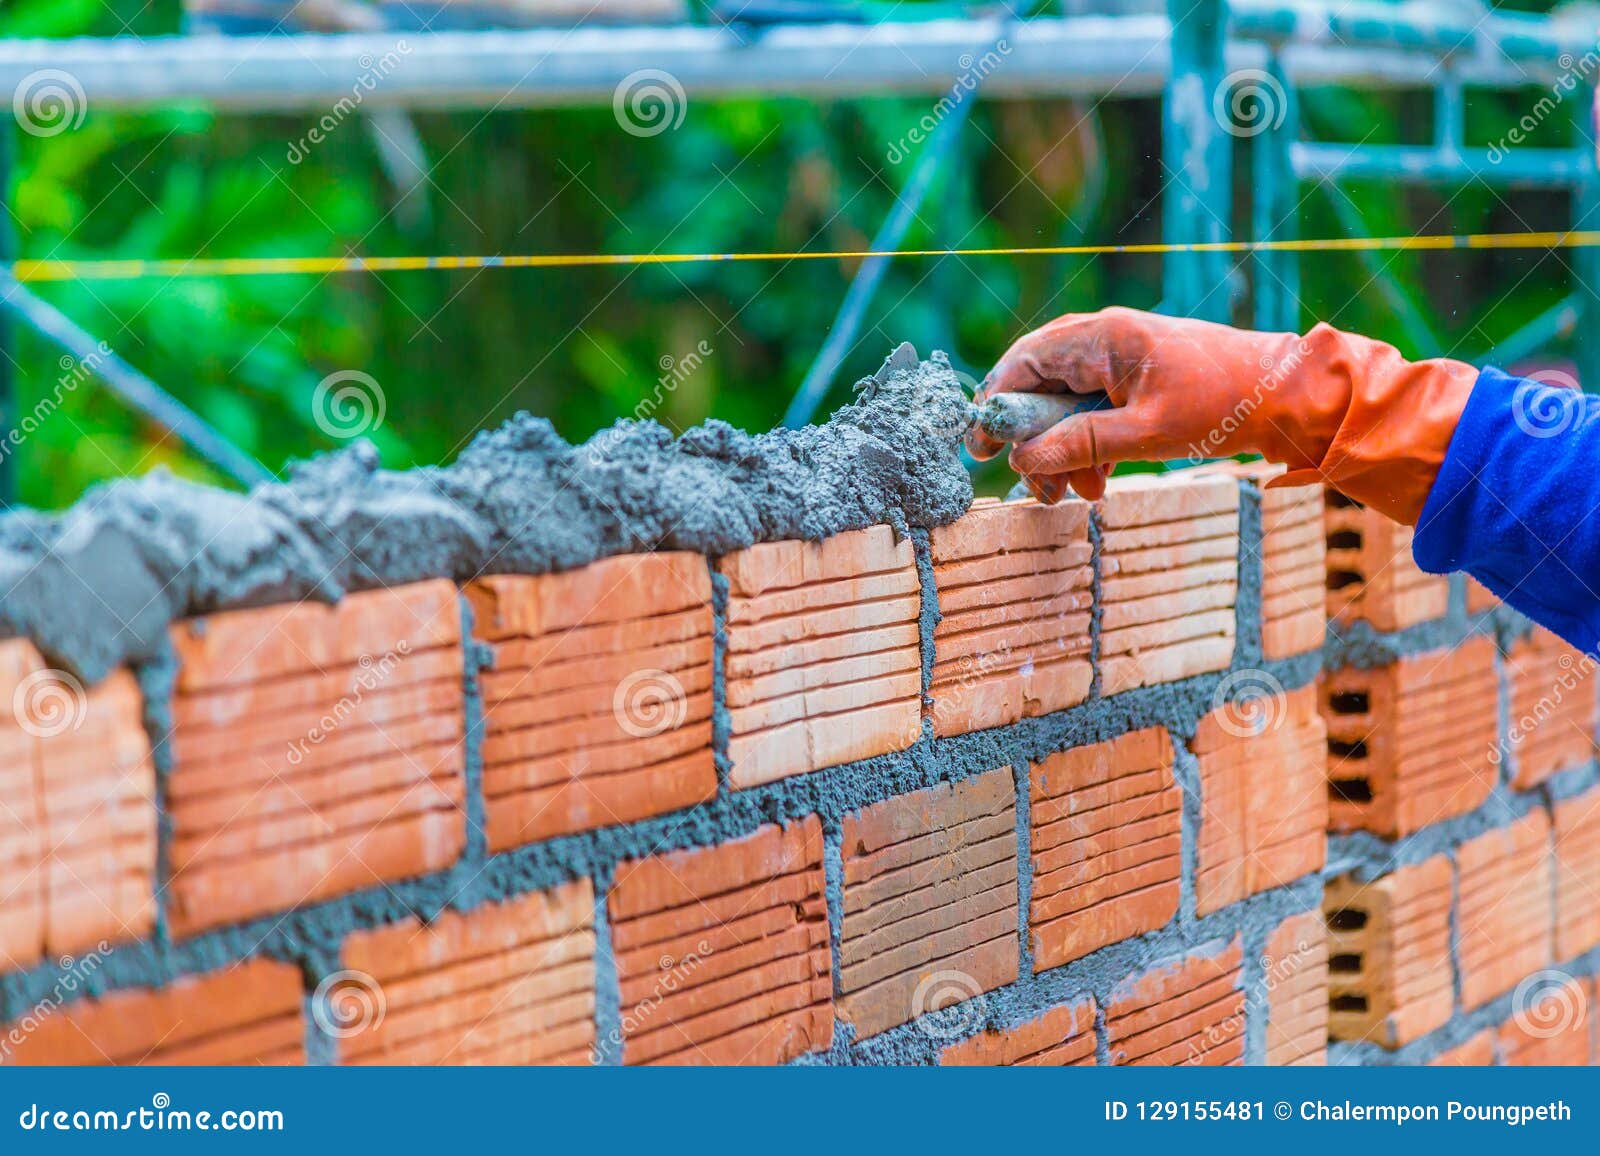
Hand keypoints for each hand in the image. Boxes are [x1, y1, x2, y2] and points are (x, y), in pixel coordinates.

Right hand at [968, 307, 1477, 522]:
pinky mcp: (1137, 382)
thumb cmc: (1223, 405)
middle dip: (1030, 440)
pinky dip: (1088, 447)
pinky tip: (1097, 481)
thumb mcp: (1147, 433)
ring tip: (1071, 494)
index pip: (1023, 363)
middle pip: (1039, 386)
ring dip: (1061, 451)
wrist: (1288, 396)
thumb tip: (1023, 463)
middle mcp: (1105, 341)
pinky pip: (1093, 412)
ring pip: (1065, 405)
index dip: (995, 406)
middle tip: (1027, 483)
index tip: (981, 450)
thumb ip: (1081, 445)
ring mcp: (1121, 361)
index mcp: (1104, 338)